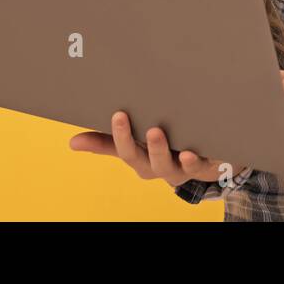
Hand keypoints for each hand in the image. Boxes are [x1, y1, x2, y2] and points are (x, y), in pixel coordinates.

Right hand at [69, 110, 246, 188]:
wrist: (210, 160)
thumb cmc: (167, 148)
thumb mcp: (138, 144)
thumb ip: (108, 143)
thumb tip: (73, 143)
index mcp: (141, 160)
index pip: (125, 151)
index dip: (118, 135)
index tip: (116, 113)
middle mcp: (159, 168)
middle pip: (144, 160)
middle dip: (134, 141)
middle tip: (127, 118)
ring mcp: (181, 170)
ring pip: (169, 167)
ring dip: (161, 150)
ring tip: (157, 132)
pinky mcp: (203, 167)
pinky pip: (197, 168)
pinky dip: (192, 161)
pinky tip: (189, 151)